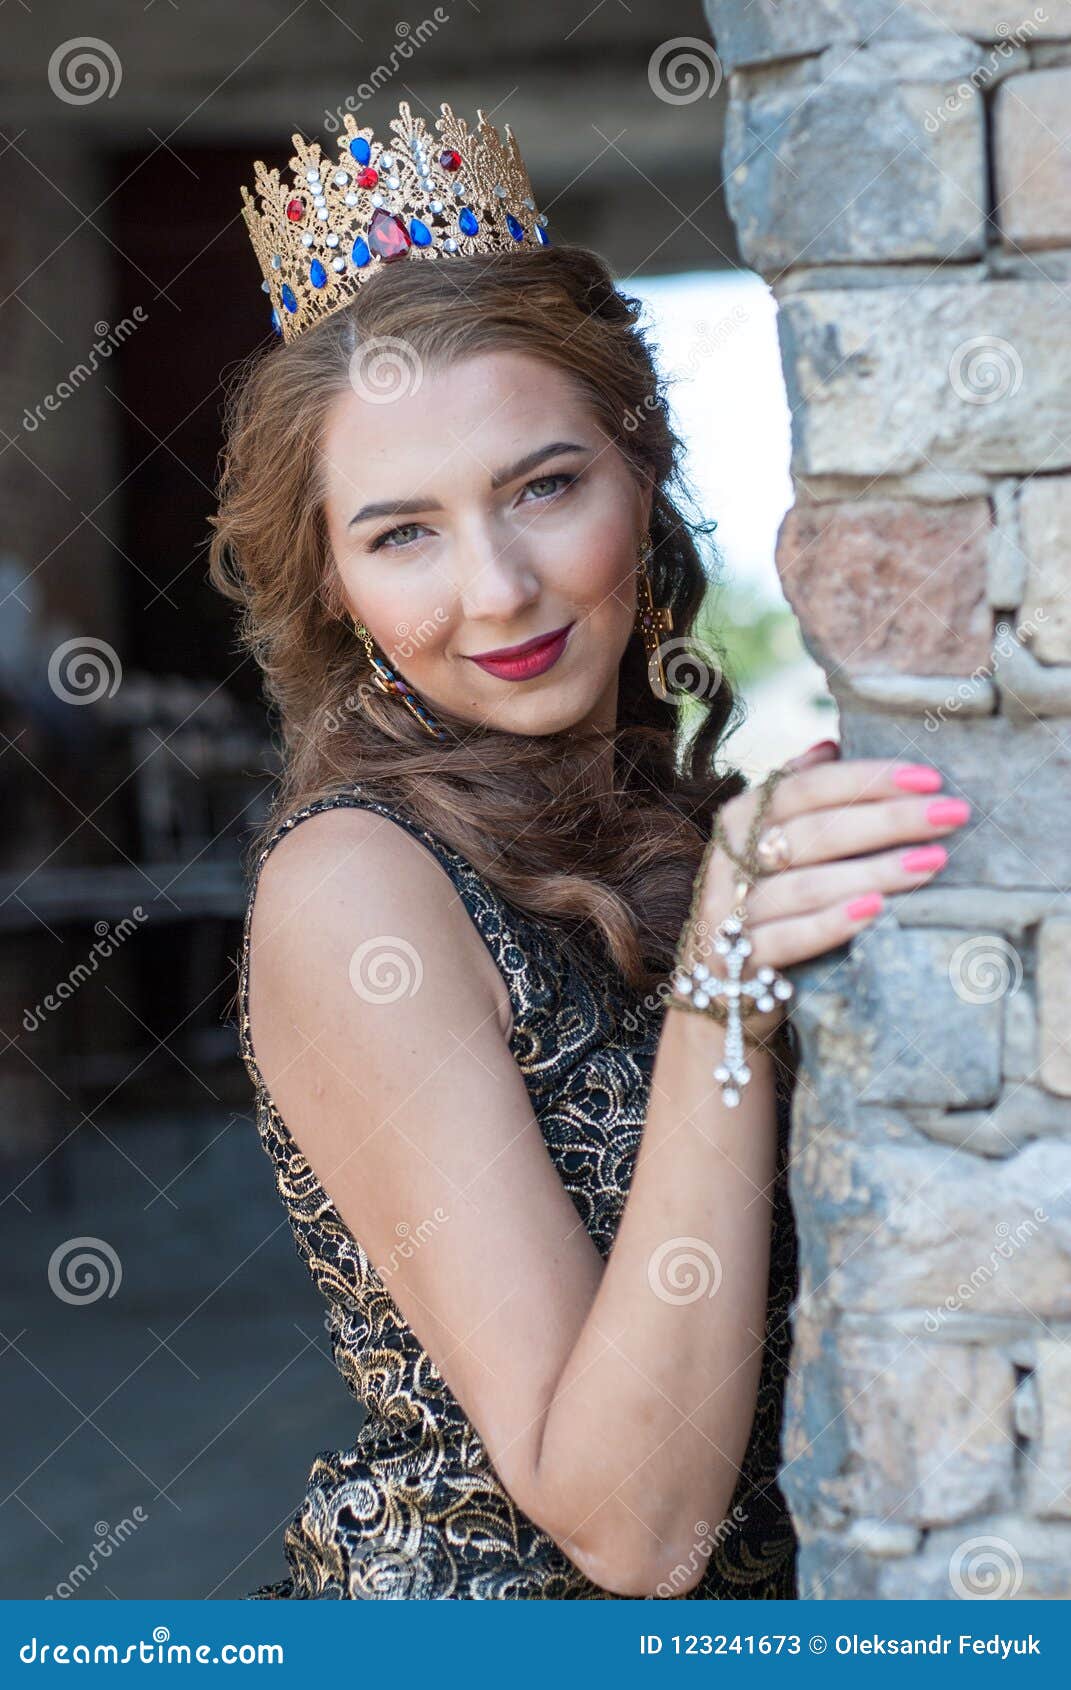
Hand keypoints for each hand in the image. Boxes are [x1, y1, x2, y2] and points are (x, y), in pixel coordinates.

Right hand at [687, 741, 970, 987]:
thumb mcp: (767, 846)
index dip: (867, 779)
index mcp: (740, 820)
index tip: (929, 778)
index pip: (806, 787)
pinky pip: (786, 939)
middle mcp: (728, 862)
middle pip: (812, 832)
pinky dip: (831, 923)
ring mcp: (726, 915)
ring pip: (804, 885)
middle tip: (952, 814)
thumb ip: (795, 796)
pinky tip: (876, 909)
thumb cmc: (763, 907)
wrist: (717, 995)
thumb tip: (833, 743)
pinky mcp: (733, 965)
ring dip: (873, 871)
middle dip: (888, 820)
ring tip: (931, 862)